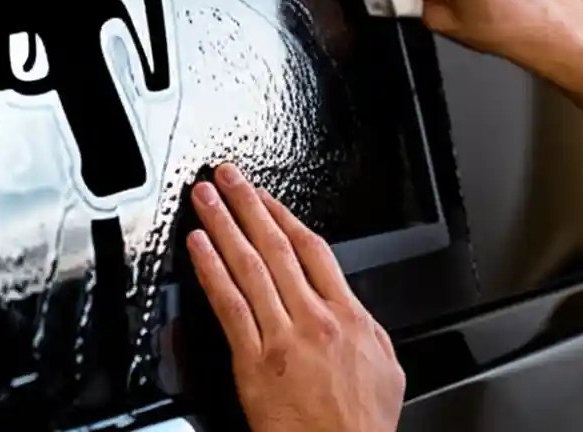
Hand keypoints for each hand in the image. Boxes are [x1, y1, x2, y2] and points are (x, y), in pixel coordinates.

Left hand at [186, 163, 403, 431]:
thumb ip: (363, 328)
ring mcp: (281, 338)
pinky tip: (197, 247)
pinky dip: (211, 270)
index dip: (283, 216)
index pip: (312, 250)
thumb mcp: (384, 367)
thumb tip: (350, 307)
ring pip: (249, 266)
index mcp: (348, 317)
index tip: (264, 196)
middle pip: (276, 247)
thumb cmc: (360, 425)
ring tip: (205, 198)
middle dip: (248, 205)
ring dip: (224, 225)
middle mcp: (314, 319)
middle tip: (227, 176)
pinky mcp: (253, 361)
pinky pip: (228, 305)